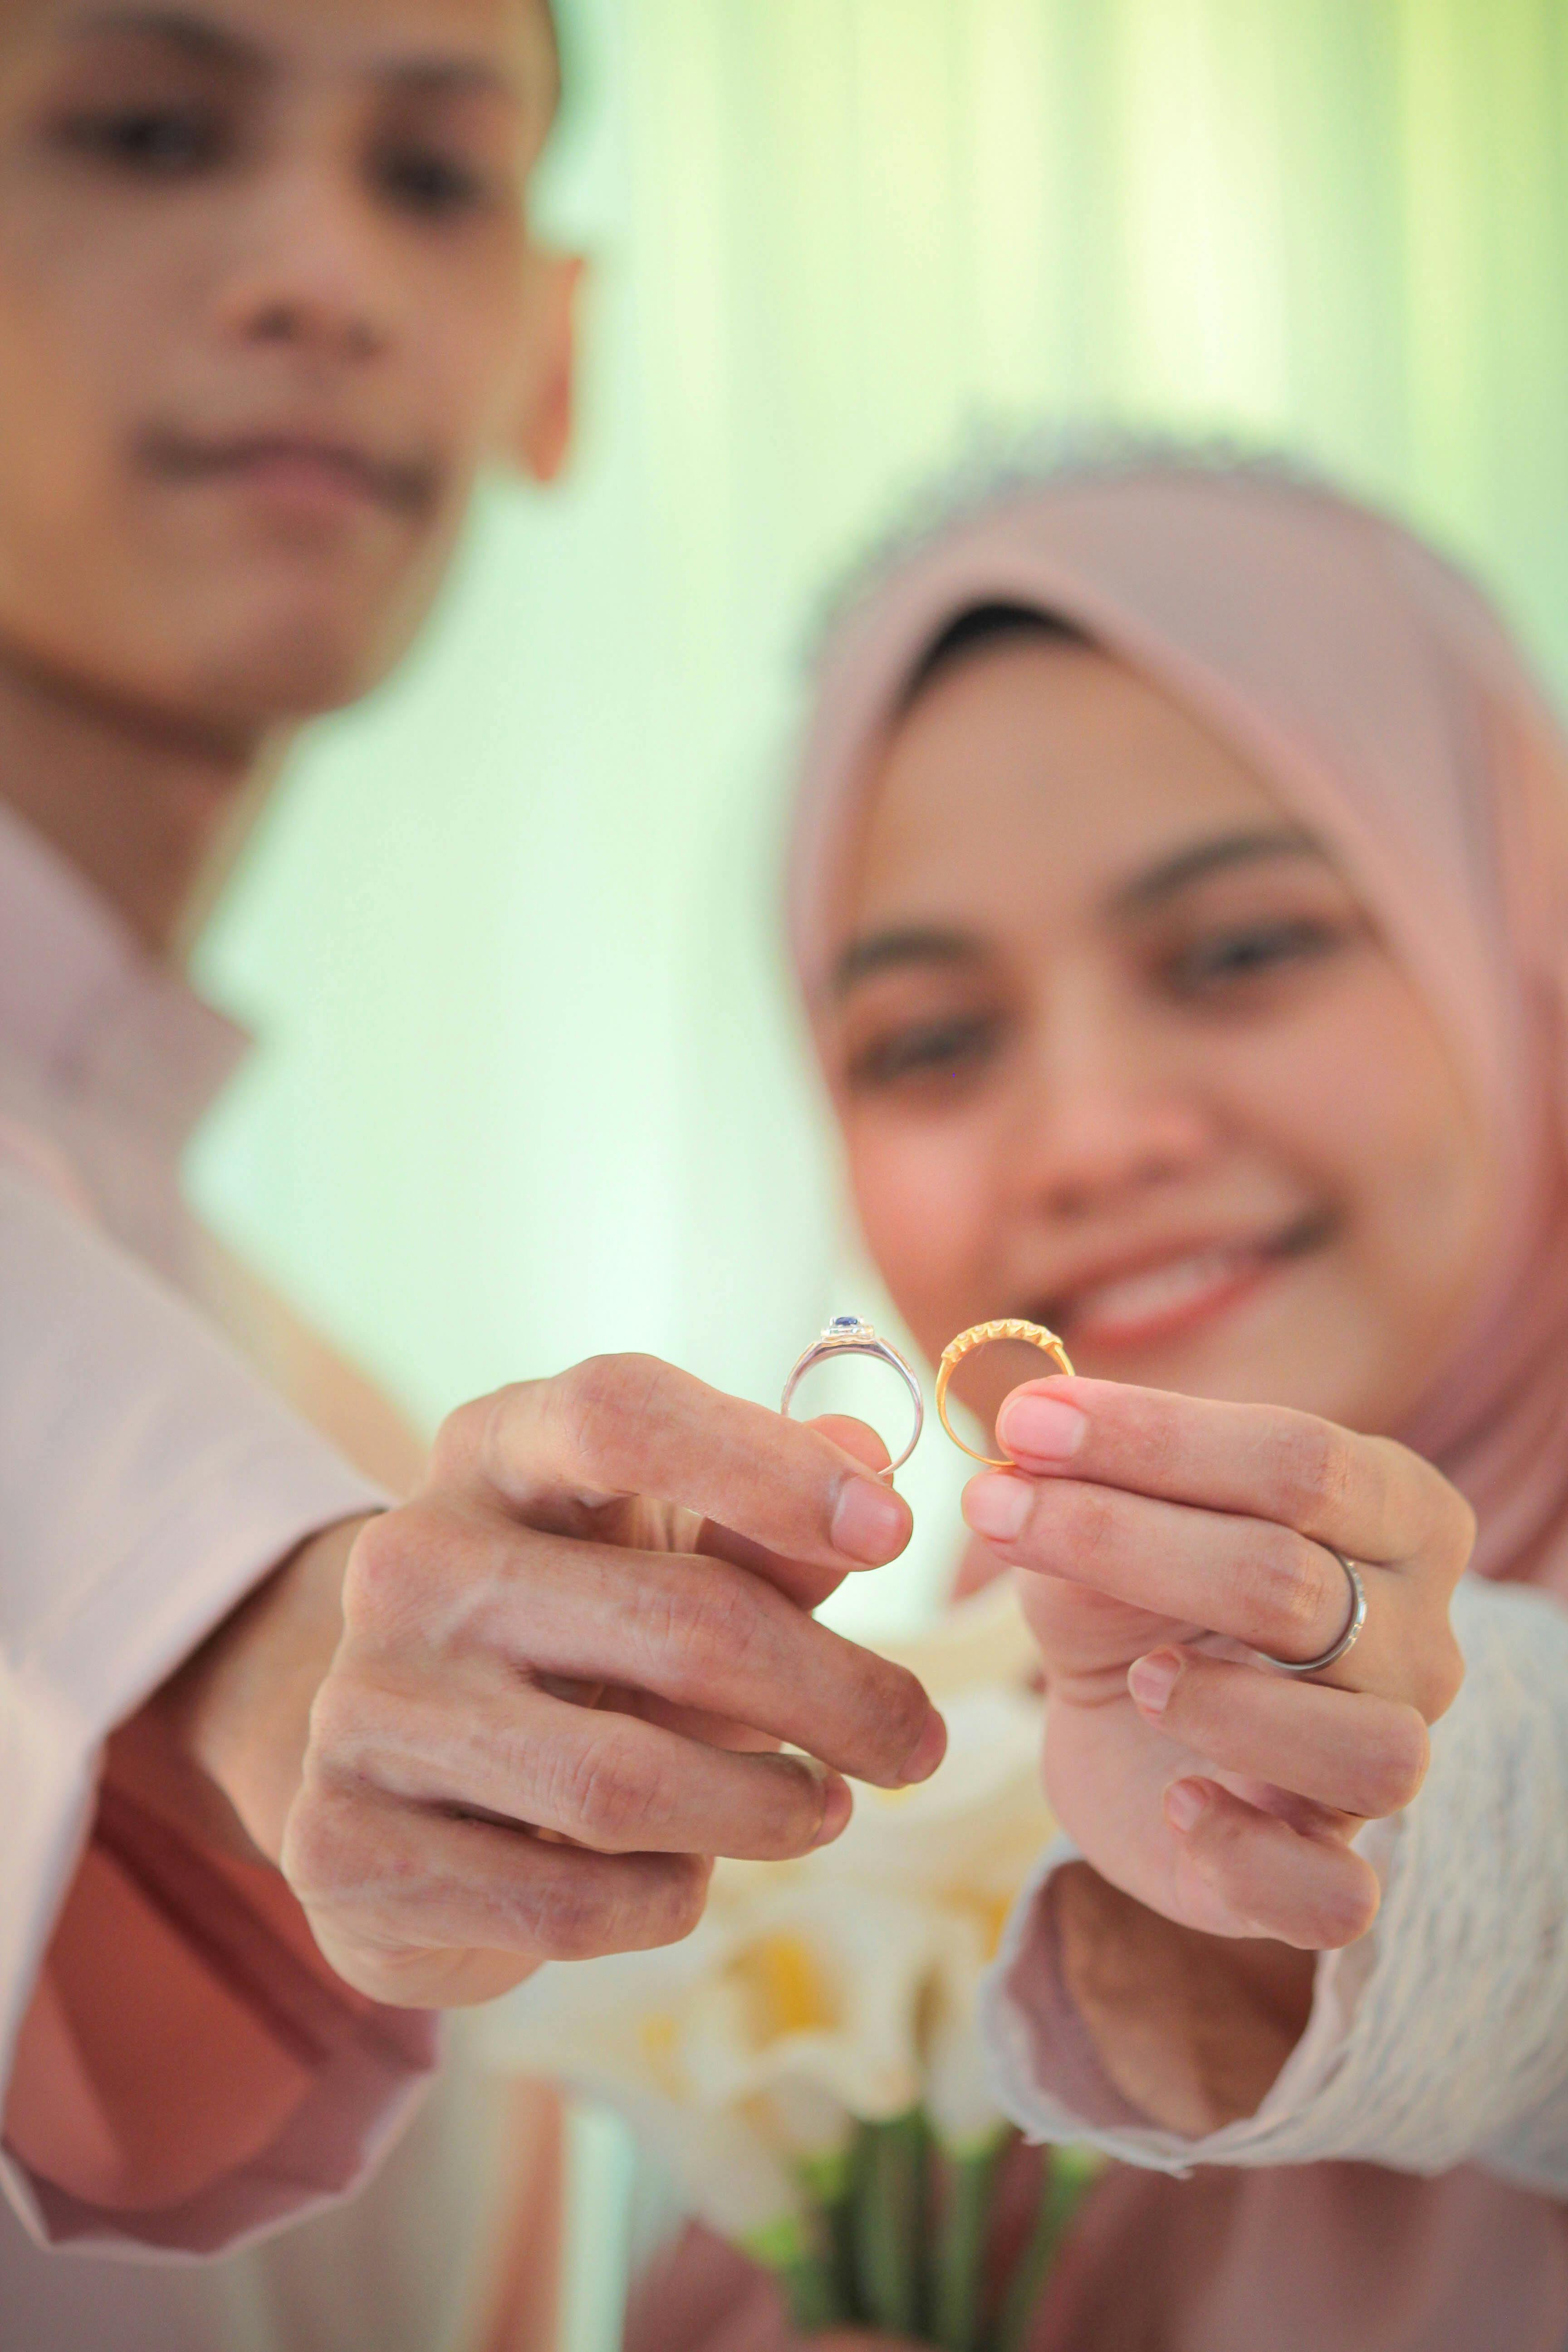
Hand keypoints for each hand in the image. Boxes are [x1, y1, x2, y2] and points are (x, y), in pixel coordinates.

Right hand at [150, 1355, 942, 2006]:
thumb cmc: (578, 1631)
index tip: (896, 1533)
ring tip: (821, 1809)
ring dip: (764, 1809)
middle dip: (836, 1693)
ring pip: (626, 1779)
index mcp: (491, 1451)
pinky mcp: (343, 1844)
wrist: (400, 1768)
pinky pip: (565, 1897)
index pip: (620, 1413)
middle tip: (918, 1741)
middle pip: (676, 1620)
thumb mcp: (666, 1553)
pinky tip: (687, 1876)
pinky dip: (665, 1897)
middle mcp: (409, 1559)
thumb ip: (765, 1524)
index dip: (770, 1467)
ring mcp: (363, 1704)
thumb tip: (874, 1458)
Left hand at [964, 1377, 1470, 1950]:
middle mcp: (1420, 1639)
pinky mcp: (1332, 1875)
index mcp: (1393, 1514)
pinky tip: (1179, 1803)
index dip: (1153, 1439)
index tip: (1020, 1424)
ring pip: (1367, 1747)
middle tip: (995, 1513)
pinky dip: (1253, 1854)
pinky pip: (1337, 1894)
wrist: (1124, 1734)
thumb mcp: (1100, 1515)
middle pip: (1296, 1582)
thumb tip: (1025, 1432)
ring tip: (1136, 1679)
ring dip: (1231, 1708)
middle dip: (1126, 1541)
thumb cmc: (1135, 1596)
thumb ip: (1079, 1472)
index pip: (1301, 1460)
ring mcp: (1388, 1762)